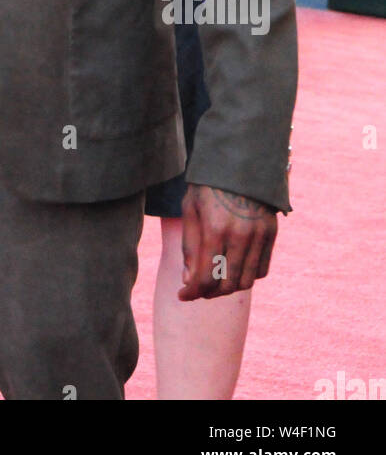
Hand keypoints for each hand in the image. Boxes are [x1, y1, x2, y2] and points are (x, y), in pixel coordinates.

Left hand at [179, 183, 276, 300]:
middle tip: (197, 290)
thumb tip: (189, 280)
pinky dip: (247, 276)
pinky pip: (262, 269)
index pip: (206, 277)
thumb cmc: (208, 184)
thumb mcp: (190, 209)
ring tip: (214, 282)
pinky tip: (233, 269)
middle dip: (209, 293)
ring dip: (229, 288)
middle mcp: (240, 234)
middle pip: (228, 284)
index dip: (192, 292)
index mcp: (215, 227)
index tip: (182, 296)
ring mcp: (259, 235)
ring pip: (247, 281)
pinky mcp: (272, 233)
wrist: (240, 159)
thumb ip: (190, 246)